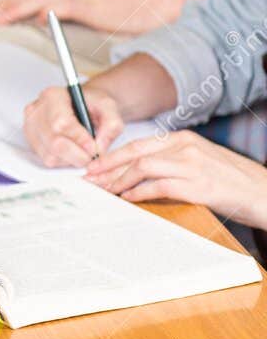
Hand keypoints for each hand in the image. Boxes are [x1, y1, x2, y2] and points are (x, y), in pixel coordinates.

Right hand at [22, 84, 124, 166]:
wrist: (81, 105)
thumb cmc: (91, 104)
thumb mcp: (109, 107)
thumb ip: (111, 125)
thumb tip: (99, 149)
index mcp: (53, 96)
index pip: (62, 123)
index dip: (80, 139)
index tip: (94, 147)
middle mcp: (36, 110)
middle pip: (54, 142)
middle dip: (77, 155)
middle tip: (91, 156)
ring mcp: (30, 126)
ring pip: (50, 154)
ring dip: (71, 159)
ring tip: (82, 151)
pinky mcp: (31, 140)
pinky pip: (46, 159)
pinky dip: (63, 161)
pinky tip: (71, 151)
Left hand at [86, 131, 266, 228]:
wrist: (264, 192)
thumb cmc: (231, 179)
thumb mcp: (199, 160)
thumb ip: (171, 160)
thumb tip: (137, 172)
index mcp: (183, 139)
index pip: (137, 145)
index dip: (112, 157)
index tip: (94, 167)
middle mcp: (185, 147)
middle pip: (134, 153)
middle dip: (107, 167)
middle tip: (89, 179)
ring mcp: (193, 165)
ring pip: (142, 167)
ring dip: (118, 181)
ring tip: (105, 191)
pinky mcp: (200, 185)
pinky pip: (159, 186)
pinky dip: (139, 192)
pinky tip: (128, 199)